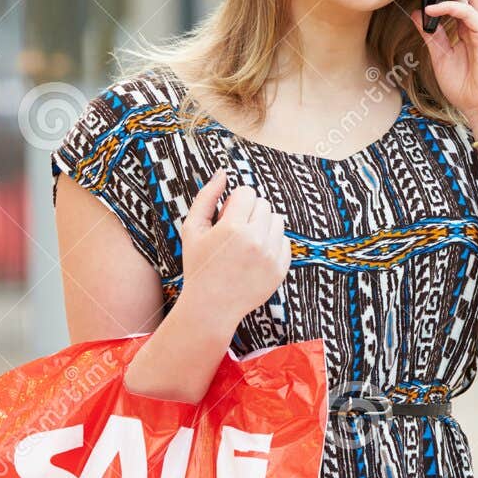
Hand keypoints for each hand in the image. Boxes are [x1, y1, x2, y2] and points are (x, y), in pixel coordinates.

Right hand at [176, 171, 291, 328]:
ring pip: (277, 220)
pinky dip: (271, 243)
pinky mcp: (281, 269)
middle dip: (249, 212)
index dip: (235, 202)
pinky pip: (285, 240)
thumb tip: (223, 172)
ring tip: (246, 241)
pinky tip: (255, 255)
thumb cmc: (199, 265)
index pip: (248, 192)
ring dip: (263, 225)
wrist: (212, 306)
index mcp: (232, 228)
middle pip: (263, 204)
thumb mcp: (192, 229)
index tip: (226, 217)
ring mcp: (271, 256)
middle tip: (234, 231)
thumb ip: (206, 197)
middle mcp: (255, 240)